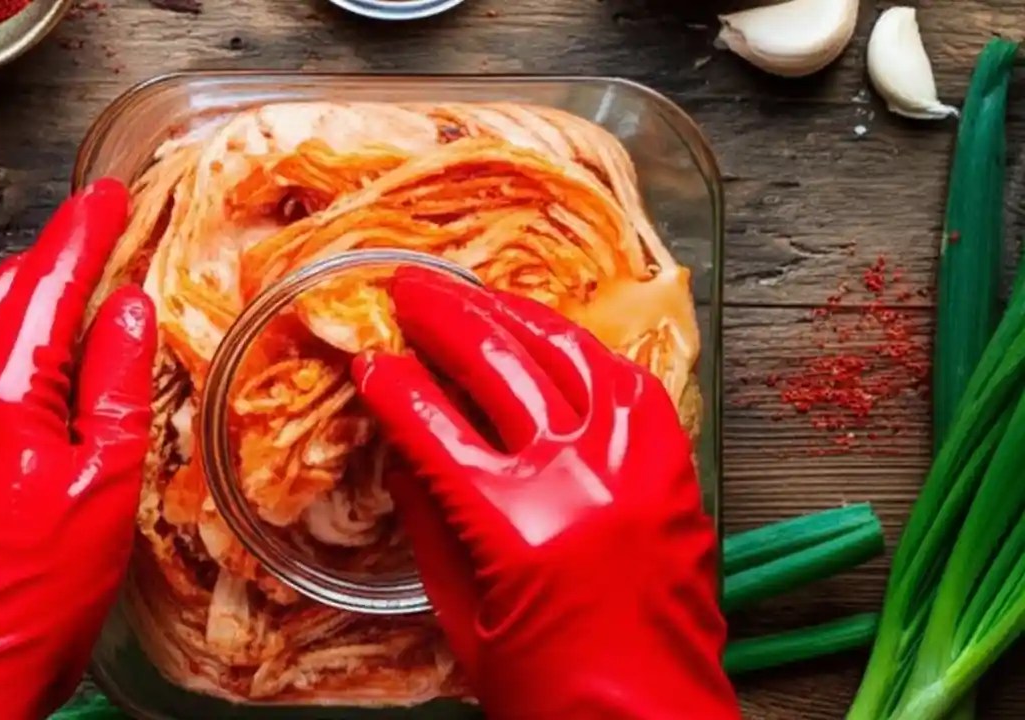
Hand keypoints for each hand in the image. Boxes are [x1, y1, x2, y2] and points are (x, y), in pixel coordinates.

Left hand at [0, 180, 154, 719]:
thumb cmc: (42, 581)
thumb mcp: (106, 476)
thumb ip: (115, 378)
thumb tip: (128, 307)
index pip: (47, 279)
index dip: (82, 230)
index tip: (105, 193)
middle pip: (5, 294)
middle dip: (55, 262)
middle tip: (103, 240)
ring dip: (28, 305)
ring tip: (79, 303)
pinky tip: (33, 368)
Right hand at [353, 269, 738, 719]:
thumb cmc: (547, 696)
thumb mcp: (462, 617)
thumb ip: (429, 520)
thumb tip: (403, 445)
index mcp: (514, 528)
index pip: (432, 425)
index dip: (392, 385)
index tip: (368, 360)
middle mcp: (579, 481)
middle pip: (498, 366)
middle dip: (443, 318)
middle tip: (408, 289)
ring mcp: (636, 467)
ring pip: (569, 355)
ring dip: (513, 316)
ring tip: (472, 295)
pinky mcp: (674, 471)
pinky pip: (629, 385)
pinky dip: (585, 354)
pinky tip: (552, 338)